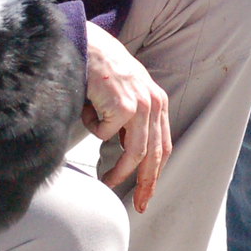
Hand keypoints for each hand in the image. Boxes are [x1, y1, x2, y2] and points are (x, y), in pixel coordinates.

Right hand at [83, 22, 170, 210]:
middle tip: (139, 205)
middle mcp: (154, 103)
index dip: (156, 172)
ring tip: (106, 182)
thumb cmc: (101, 72)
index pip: (163, 145)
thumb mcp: (125, 96)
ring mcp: (140, 104)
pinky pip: (104, 134)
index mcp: (158, 103)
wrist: (87, 45)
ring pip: (134, 152)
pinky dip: (92, 127)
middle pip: (155, 154)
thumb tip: (125, 154)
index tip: (148, 194)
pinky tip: (87, 110)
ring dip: (118, 171)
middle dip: (147, 182)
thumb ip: (131, 121)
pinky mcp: (123, 106)